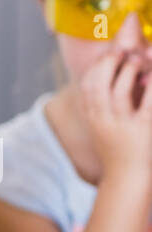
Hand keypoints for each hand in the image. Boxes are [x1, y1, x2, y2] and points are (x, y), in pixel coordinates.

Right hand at [81, 50, 151, 182]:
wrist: (127, 180)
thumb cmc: (119, 152)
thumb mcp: (103, 128)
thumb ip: (104, 107)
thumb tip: (118, 80)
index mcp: (94, 118)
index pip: (86, 87)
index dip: (97, 67)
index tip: (109, 55)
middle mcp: (103, 120)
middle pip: (97, 85)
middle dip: (109, 64)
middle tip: (123, 52)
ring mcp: (122, 126)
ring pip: (118, 92)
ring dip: (128, 72)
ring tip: (138, 61)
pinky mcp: (142, 129)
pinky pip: (147, 104)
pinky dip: (150, 87)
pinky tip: (151, 76)